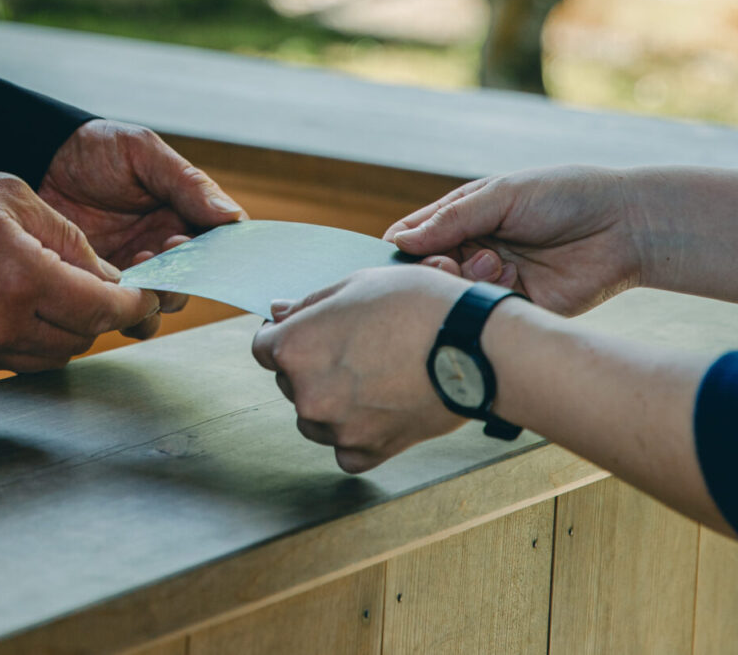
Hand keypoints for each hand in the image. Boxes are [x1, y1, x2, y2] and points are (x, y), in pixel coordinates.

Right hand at [0, 165, 160, 372]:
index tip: (145, 295)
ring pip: (50, 357)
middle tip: (105, 286)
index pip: (102, 309)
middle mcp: (1, 326)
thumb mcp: (11, 197)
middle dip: (100, 314)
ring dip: (68, 330)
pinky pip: (15, 359)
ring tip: (63, 293)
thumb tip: (104, 275)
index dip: (132, 304)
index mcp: (21, 280)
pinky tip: (26, 306)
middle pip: (80, 338)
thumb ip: (66, 239)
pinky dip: (33, 338)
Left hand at [39, 120, 245, 334]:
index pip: (217, 245)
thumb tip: (233, 217)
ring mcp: (134, 270)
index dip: (212, 251)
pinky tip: (109, 282)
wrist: (37, 158)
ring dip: (155, 296)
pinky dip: (124, 309)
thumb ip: (187, 182)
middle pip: (193, 282)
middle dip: (182, 277)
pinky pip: (124, 314)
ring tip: (135, 265)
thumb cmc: (94, 148)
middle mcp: (164, 247)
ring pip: (161, 304)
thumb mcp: (142, 151)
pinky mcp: (102, 286)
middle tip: (158, 252)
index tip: (188, 239)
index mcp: (182, 214)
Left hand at [251, 264, 472, 473]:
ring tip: (373, 378)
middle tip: (355, 350)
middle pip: (289, 382)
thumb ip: (309, 304)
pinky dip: (357, 436)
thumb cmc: (416, 305)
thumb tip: (278, 312)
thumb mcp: (356, 285)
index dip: (287, 336)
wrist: (473, 344)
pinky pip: (345, 451)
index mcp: (294, 347)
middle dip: (311, 367)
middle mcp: (306, 392)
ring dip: (331, 403)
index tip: (311, 333)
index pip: (264, 347)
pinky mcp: (368, 452)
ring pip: (313, 419)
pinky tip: (380, 410)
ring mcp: (336, 427)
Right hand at [385, 164, 641, 315]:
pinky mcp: (519, 307)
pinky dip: (493, 299)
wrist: (624, 226)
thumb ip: (453, 219)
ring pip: (456, 296)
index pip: (415, 237)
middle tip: (451, 264)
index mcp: (464, 218)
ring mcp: (495, 280)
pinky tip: (514, 280)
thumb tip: (399, 241)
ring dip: (468, 281)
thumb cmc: (563, 196)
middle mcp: (474, 250)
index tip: (408, 253)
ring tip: (497, 264)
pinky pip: (489, 313)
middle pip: (430, 272)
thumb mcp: (503, 195)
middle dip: (437, 270)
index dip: (405, 248)